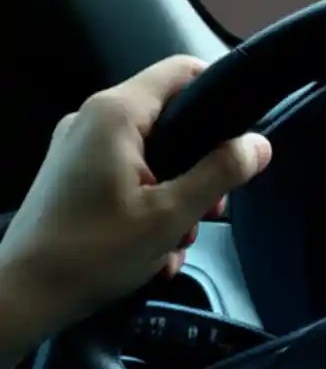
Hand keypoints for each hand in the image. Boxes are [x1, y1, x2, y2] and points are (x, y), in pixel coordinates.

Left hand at [0, 56, 270, 368]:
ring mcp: (78, 148)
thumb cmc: (92, 253)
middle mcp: (93, 120)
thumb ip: (220, 173)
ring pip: (153, 155)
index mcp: (115, 114)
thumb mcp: (171, 215)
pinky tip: (153, 248)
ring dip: (177, 196)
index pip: (182, 71)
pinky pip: (128, 176)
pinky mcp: (72, 176)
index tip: (243, 136)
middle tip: (212, 210)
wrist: (20, 298)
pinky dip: (149, 205)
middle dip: (201, 166)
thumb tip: (259, 144)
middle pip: (172, 120)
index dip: (221, 93)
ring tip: (176, 240)